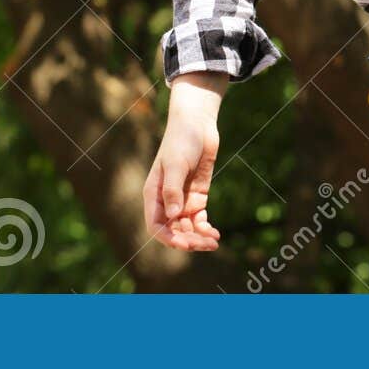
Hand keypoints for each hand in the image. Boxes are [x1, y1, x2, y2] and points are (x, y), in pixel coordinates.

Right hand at [143, 77, 225, 251]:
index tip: (184, 244)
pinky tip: (215, 234)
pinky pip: (199, 219)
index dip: (168, 238)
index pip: (156, 226)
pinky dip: (206, 228)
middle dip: (188, 240)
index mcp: (154, 195)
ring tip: (214, 241)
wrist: (198, 124)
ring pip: (187, 228)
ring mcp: (183, 199)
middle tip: (205, 244)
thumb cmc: (182, 140)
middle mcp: (166, 201)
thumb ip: (173, 190)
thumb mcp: (176, 164)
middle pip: (174, 230)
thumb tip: (172, 216)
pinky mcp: (197, 195)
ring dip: (198, 237)